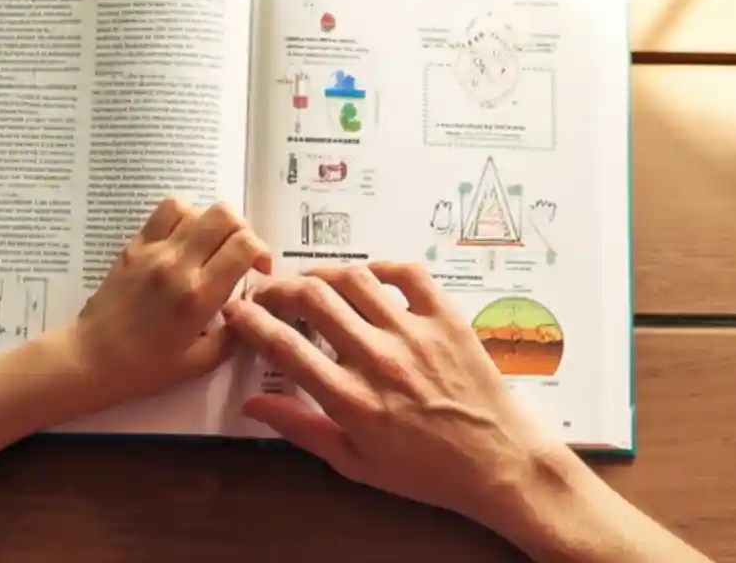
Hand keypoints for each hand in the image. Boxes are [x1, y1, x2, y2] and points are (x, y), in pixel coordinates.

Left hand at [69, 197, 270, 411]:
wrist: (91, 358)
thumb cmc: (146, 367)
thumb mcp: (201, 363)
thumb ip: (234, 335)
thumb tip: (250, 310)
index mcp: (199, 295)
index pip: (244, 245)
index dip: (261, 251)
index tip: (258, 270)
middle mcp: (179, 264)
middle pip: (224, 215)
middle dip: (243, 230)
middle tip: (239, 254)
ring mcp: (154, 250)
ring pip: (197, 208)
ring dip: (212, 223)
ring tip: (210, 247)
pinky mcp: (134, 245)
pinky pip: (166, 211)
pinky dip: (184, 216)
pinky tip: (184, 240)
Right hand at [223, 262, 562, 525]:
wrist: (497, 462)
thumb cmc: (427, 469)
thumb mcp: (354, 462)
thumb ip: (301, 429)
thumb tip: (253, 404)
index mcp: (352, 400)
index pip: (284, 347)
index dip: (251, 321)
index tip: (238, 311)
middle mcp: (380, 360)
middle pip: (312, 300)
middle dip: (278, 288)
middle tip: (269, 292)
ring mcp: (415, 334)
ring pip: (354, 279)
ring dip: (322, 273)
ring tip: (311, 282)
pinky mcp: (446, 318)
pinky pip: (408, 273)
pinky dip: (381, 267)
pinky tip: (367, 278)